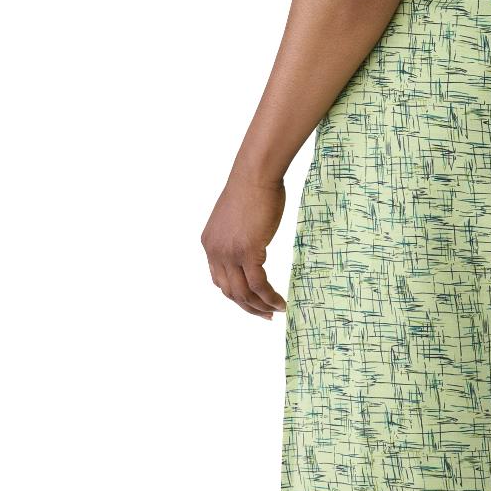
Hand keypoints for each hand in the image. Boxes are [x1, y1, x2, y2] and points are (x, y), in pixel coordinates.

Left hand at [201, 174, 287, 317]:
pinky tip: (280, 302)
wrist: (256, 175)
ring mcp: (230, 253)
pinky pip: (258, 285)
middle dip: (248, 307)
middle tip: (265, 315)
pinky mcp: (248, 252)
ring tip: (276, 311)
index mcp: (209, 244)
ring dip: (260, 306)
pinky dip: (269, 298)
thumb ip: (238, 236)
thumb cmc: (252, 188)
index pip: (219, 280)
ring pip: (243, 293)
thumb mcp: (237, 218)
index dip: (235, 295)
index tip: (251, 302)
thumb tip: (251, 244)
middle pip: (229, 291)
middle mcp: (215, 252)